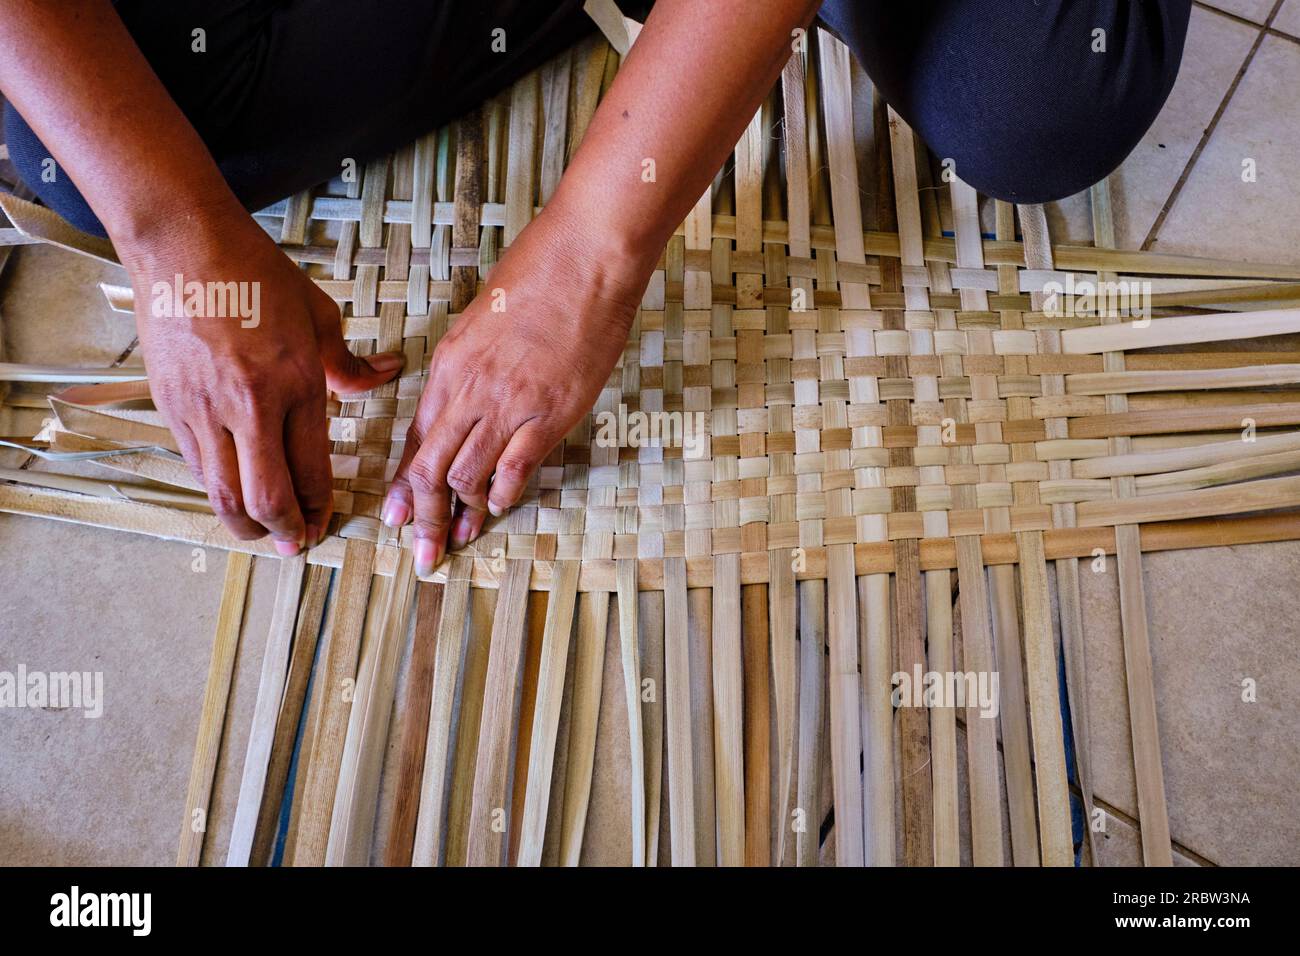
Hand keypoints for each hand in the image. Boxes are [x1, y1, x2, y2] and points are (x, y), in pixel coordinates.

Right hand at [124, 212, 401, 552]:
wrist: (183, 244)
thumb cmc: (256, 274)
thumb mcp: (318, 315)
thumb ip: (348, 362)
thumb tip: (385, 373)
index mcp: (294, 383)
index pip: (311, 469)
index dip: (320, 507)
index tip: (325, 521)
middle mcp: (249, 405)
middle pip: (264, 498)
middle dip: (285, 532)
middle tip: (297, 544)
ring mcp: (205, 409)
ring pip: (223, 493)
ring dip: (247, 523)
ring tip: (265, 531)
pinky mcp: (171, 406)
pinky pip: (197, 467)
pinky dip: (218, 491)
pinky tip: (234, 493)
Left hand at [381, 204, 650, 575]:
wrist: (585, 257)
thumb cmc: (538, 273)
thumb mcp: (483, 317)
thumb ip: (469, 361)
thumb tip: (465, 395)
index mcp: (449, 364)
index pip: (416, 437)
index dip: (405, 483)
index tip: (398, 513)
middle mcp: (470, 389)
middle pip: (432, 467)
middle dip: (423, 517)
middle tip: (422, 553)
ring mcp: (510, 404)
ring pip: (468, 474)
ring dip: (462, 514)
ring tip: (461, 539)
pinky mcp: (550, 412)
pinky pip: (516, 466)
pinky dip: (504, 492)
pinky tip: (501, 506)